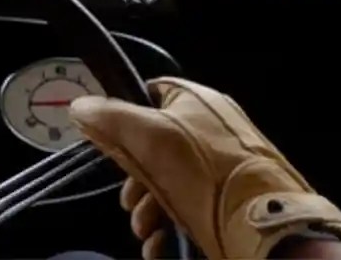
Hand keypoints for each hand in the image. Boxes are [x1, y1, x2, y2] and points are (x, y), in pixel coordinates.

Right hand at [69, 77, 340, 259]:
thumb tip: (79, 106)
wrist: (261, 227)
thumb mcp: (148, 135)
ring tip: (145, 229)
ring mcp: (218, 170)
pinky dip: (166, 230)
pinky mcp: (224, 205)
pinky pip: (184, 211)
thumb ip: (108, 117)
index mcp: (195, 102)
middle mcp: (208, 132)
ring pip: (164, 184)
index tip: (111, 144)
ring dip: (145, 210)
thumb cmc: (203, 172)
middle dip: (133, 181)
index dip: (123, 118)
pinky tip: (160, 244)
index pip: (148, 95)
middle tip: (131, 201)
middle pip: (151, 148)